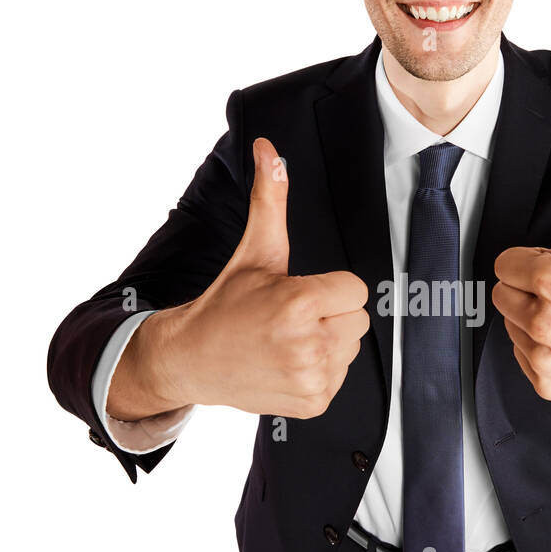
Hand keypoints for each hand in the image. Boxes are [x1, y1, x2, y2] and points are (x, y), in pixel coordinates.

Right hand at [118, 138, 369, 419]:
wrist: (192, 358)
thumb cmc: (226, 304)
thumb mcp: (254, 251)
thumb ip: (269, 200)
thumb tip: (268, 149)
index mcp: (299, 302)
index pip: (356, 289)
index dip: (330, 288)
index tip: (299, 293)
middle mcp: (308, 343)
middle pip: (357, 318)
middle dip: (331, 313)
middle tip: (290, 317)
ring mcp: (311, 377)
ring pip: (351, 348)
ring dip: (328, 342)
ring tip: (288, 340)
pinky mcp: (313, 402)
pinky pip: (341, 377)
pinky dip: (320, 372)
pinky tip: (288, 364)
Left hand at [492, 116, 550, 400]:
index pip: (505, 263)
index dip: (534, 261)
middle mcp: (546, 323)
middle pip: (503, 295)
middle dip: (531, 289)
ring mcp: (546, 358)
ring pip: (510, 326)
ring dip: (534, 319)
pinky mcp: (548, 384)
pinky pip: (521, 357)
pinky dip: (541, 351)